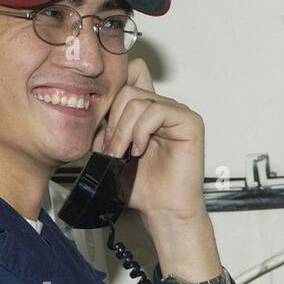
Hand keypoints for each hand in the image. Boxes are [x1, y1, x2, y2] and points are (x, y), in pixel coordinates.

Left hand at [92, 57, 205, 221]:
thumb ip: (105, 128)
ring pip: (138, 101)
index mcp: (145, 111)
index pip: (130, 74)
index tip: (101, 122)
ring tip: (123, 153)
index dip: (112, 91)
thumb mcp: (111, 152)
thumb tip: (94, 111)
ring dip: (123, 131)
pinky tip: (140, 150)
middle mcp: (162, 108)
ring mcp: (177, 113)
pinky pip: (156, 111)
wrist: (162, 209)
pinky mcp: (189, 122)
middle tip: (112, 148)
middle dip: (113, 121)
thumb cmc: (143, 187)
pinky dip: (141, 132)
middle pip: (127, 88)